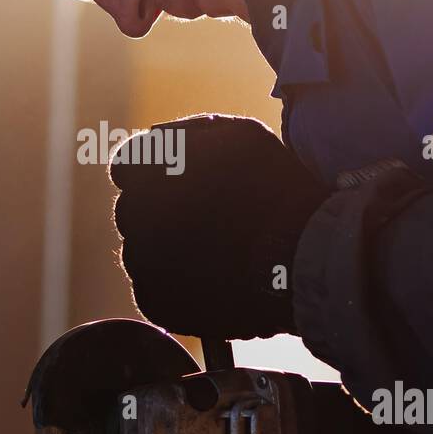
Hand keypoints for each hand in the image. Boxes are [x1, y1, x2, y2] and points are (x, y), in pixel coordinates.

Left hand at [110, 114, 330, 339]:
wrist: (303, 256)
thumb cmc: (275, 186)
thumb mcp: (237, 134)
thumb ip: (186, 132)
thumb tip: (154, 138)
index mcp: (144, 167)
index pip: (128, 167)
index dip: (158, 175)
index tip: (188, 186)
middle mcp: (131, 212)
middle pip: (135, 211)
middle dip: (164, 214)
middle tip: (214, 223)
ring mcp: (140, 261)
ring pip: (145, 253)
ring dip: (171, 252)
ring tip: (222, 253)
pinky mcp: (154, 301)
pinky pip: (157, 290)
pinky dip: (179, 288)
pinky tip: (217, 280)